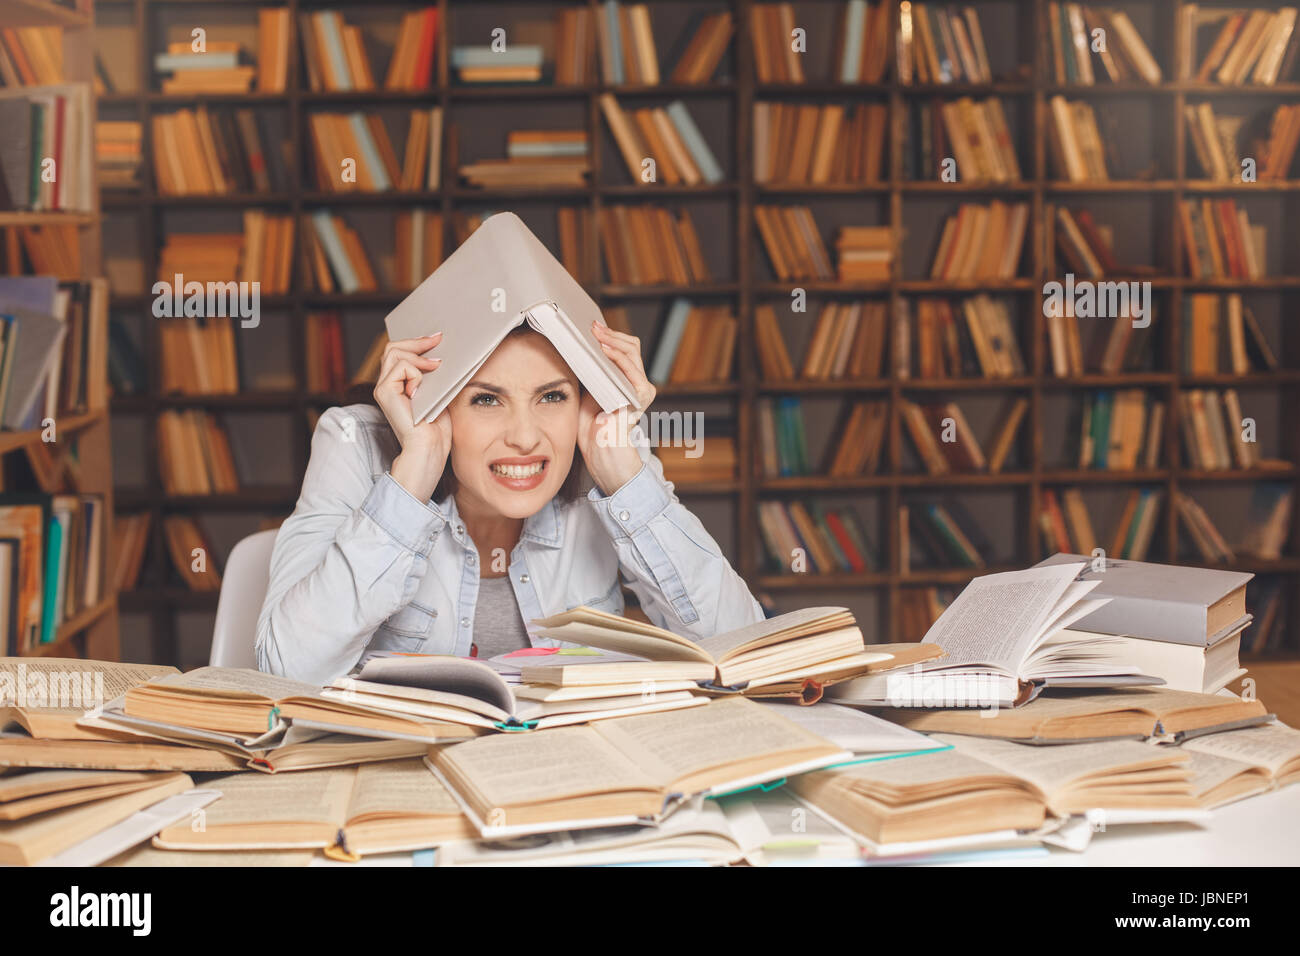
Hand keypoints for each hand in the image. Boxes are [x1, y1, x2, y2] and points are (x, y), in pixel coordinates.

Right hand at [373, 332, 451, 500]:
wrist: (429, 449)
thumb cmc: (436, 428)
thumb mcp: (439, 393)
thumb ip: (433, 374)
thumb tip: (440, 351)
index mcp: (397, 384)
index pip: (398, 352)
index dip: (416, 342)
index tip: (437, 337)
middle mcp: (386, 384)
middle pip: (393, 347)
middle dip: (417, 341)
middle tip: (437, 340)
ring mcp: (383, 387)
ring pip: (395, 352)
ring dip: (419, 357)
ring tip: (436, 368)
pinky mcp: (384, 392)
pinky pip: (401, 366)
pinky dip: (417, 372)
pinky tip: (423, 388)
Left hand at [578, 322, 656, 494]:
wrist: (600, 452)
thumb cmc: (590, 426)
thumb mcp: (586, 390)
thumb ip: (588, 369)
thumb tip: (574, 346)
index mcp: (624, 380)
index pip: (623, 348)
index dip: (608, 335)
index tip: (590, 327)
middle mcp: (636, 382)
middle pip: (630, 345)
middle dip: (610, 334)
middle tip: (592, 328)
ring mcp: (640, 389)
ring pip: (632, 352)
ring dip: (613, 340)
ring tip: (596, 335)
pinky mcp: (640, 397)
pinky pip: (632, 370)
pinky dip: (618, 358)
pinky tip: (604, 351)